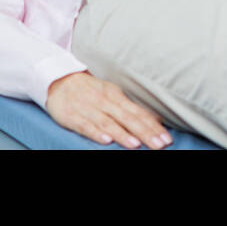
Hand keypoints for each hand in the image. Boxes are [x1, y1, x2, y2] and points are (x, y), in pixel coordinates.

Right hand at [45, 71, 172, 148]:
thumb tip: (155, 120)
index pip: (138, 113)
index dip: (153, 126)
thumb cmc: (90, 91)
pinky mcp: (72, 116)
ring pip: (108, 123)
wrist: (59, 80)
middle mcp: (105, 102)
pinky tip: (106, 140)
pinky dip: (96, 133)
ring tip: (135, 145)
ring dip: (123, 134)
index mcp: (116, 96)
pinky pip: (85, 126)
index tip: (167, 138)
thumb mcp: (111, 94)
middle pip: (128, 119)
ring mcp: (88, 109)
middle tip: (160, 145)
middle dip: (145, 132)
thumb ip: (130, 108)